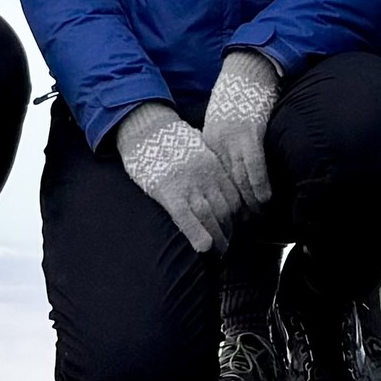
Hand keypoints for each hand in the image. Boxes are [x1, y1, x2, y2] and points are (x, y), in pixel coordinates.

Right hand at [112, 103, 244, 255]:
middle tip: (226, 246)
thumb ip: (209, 166)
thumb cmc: (166, 140)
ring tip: (218, 252)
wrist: (144, 127)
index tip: (233, 228)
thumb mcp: (196, 148)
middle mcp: (205, 175)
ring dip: (218, 239)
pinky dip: (197, 234)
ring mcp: (188, 184)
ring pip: (210, 217)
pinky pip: (187, 218)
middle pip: (225, 210)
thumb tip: (217, 185)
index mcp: (213, 164)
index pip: (233, 197)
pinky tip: (203, 248)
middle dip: (228, 232)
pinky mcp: (169, 191)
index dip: (236, 217)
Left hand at [198, 50, 280, 212]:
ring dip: (249, 202)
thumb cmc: (236, 97)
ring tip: (256, 219)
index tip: (226, 218)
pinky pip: (254, 165)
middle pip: (224, 184)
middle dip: (233, 207)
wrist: (246, 70)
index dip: (220, 200)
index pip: (213, 180)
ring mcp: (233, 139)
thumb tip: (227, 173)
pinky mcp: (251, 133)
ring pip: (239, 179)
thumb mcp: (219, 124)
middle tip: (242, 226)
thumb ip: (221, 148)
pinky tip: (265, 200)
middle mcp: (218, 144)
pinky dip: (259, 184)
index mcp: (208, 143)